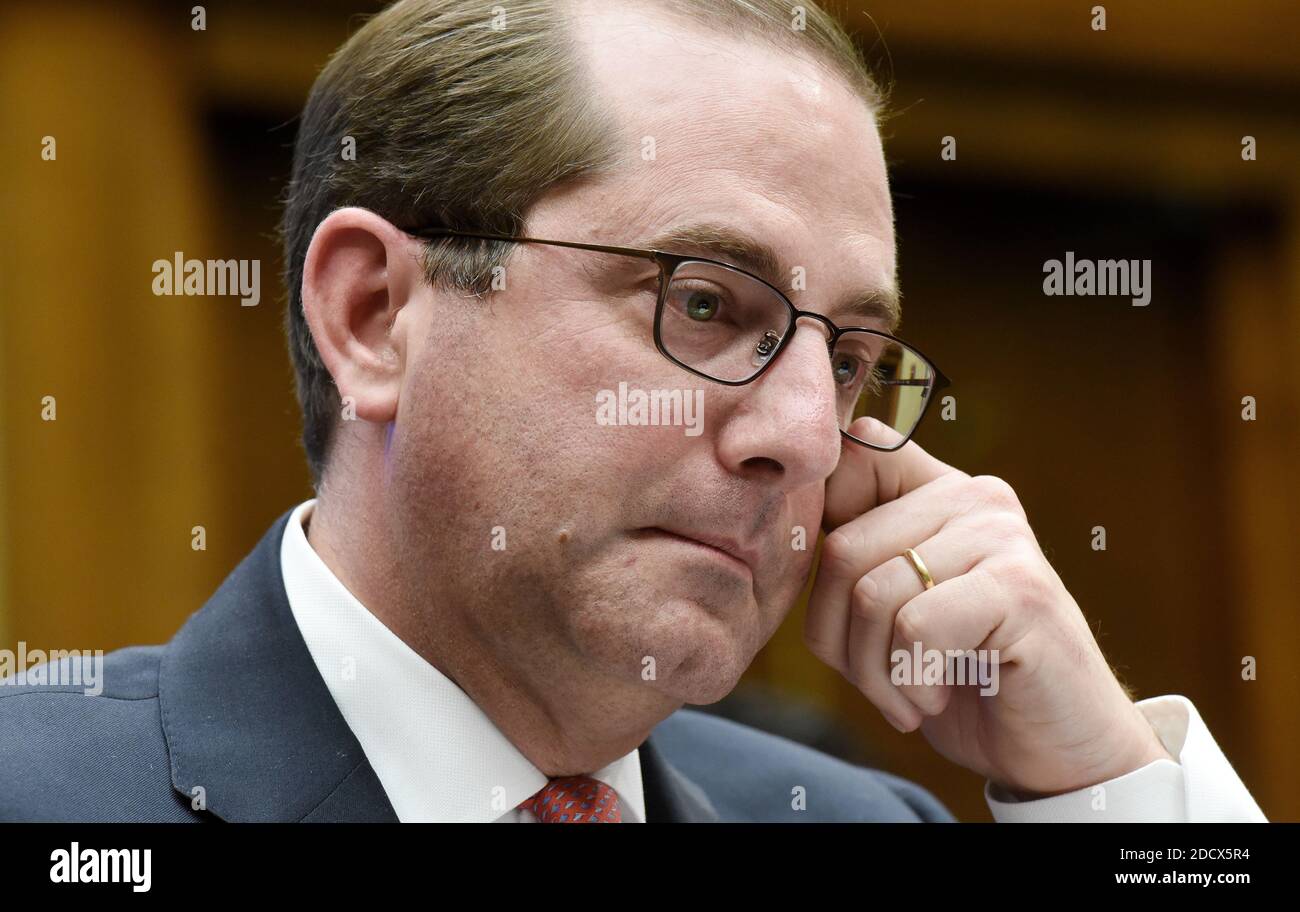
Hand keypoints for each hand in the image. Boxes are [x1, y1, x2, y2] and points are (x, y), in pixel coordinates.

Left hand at [804, 418, 1171, 796]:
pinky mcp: (1021, 588)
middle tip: (881, 682)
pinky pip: (915, 627)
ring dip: (875, 673)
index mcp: (938, 489)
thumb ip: (857, 557)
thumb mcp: (895, 609)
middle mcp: (973, 496)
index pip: (852, 457)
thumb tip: (789, 513)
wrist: (1060, 749)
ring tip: (912, 694)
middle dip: (842, 640)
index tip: (843, 608)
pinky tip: (939, 697)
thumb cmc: (964, 681)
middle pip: (841, 550)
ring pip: (872, 594)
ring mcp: (1002, 537)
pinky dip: (912, 682)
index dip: (820, 534)